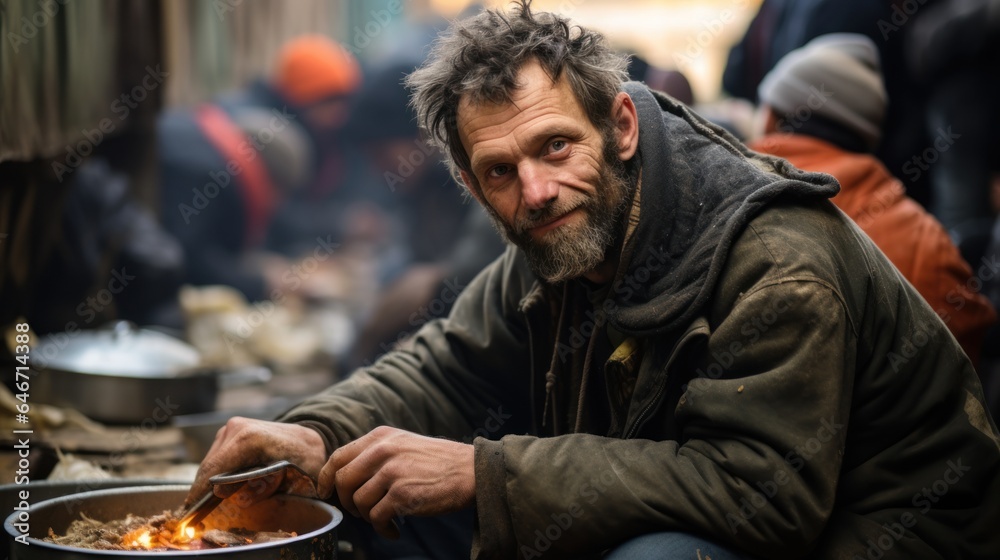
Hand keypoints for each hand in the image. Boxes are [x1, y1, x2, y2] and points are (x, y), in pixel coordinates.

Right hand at [185, 417, 327, 506]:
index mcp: (250, 439)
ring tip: (222, 497)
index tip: (188, 513)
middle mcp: (237, 428)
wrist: (310, 439)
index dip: (198, 492)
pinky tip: (226, 484)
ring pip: (210, 463)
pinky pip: (217, 457)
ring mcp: (232, 427)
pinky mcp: (231, 430)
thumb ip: (260, 489)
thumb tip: (228, 494)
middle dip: (204, 491)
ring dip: (212, 482)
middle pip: (208, 468)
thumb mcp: (289, 481)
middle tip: (199, 514)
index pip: (213, 470)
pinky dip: (218, 472)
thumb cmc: (304, 461)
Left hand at [319, 426, 474, 538]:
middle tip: (360, 511)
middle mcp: (382, 451)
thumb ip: (376, 453)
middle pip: (342, 481)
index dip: (326, 477)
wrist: (470, 471)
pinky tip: (395, 529)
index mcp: (381, 437)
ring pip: (358, 502)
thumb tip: (346, 475)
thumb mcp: (404, 443)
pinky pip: (377, 518)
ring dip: (367, 517)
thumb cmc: (438, 462)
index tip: (325, 492)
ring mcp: (392, 472)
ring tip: (384, 520)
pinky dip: (382, 529)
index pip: (338, 456)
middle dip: (347, 501)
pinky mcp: (402, 494)